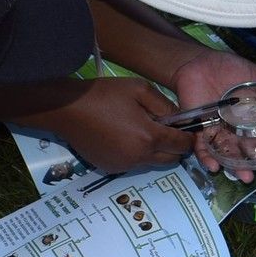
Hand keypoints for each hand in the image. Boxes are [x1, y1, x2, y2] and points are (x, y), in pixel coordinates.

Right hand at [46, 77, 186, 170]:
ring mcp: (124, 165)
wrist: (67, 108)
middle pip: (170, 160)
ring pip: (151, 163)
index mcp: (149, 137)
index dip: (188, 139)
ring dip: (154, 152)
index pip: (181, 146)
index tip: (188, 132)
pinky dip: (135, 155)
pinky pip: (132, 164)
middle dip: (174, 148)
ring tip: (141, 131)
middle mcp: (139, 157)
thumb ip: (164, 105)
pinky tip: (123, 138)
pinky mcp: (110, 168)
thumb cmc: (103, 94)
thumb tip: (179, 119)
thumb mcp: (139, 89)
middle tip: (167, 132)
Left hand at [172, 50, 255, 182]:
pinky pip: (202, 147)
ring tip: (248, 177)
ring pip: (230, 153)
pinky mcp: (200, 129)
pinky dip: (207, 158)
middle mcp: (238, 129)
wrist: (201, 61)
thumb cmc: (232, 69)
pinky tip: (215, 168)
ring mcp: (219, 130)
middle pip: (253, 150)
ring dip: (238, 167)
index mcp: (254, 119)